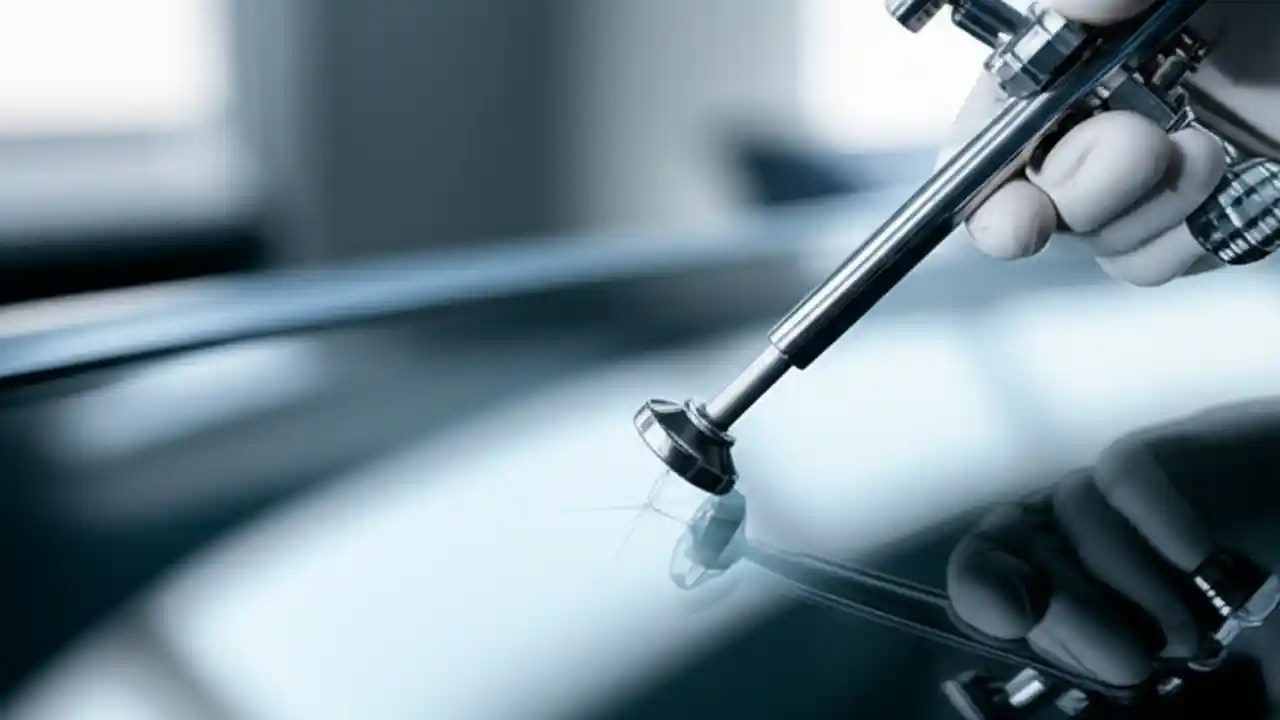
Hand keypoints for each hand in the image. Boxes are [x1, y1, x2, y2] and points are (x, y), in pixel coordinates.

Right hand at [946, 0, 1279, 285]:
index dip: (978, 175)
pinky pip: (1159, 259)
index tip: (1010, 212)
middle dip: (1081, 187)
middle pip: (1028, 198)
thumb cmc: (1278, 10)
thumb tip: (1071, 9)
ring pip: (1097, 240)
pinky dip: (1191, 238)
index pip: (989, 124)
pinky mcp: (1204, 212)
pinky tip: (1233, 188)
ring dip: (1149, 214)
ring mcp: (1150, 170)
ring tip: (1215, 153)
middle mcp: (1101, 113)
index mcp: (1083, 53)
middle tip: (1142, 144)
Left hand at [947, 399, 1279, 687]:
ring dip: (1132, 586)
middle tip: (1133, 659)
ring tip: (1189, 629)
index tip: (1018, 614)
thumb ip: (1104, 647)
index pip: (981, 572)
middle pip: (1025, 550)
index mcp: (1052, 576)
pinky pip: (1126, 474)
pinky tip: (1193, 557)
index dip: (984, 589)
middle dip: (1071, 614)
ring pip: (1076, 514)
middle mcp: (1063, 526)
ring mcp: (1106, 486)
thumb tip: (1074, 645)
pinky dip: (1156, 517)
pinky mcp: (1157, 449)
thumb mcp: (1161, 639)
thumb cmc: (1228, 597)